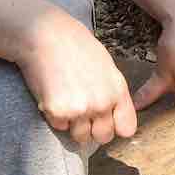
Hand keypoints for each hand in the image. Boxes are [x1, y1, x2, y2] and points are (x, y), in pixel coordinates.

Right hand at [15, 9, 136, 144]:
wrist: (47, 36)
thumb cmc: (77, 48)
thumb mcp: (107, 68)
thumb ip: (114, 93)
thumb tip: (116, 117)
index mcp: (118, 91)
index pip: (127, 129)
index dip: (116, 127)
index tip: (106, 121)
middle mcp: (103, 103)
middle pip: (104, 137)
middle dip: (93, 129)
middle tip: (82, 111)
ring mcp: (81, 109)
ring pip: (80, 137)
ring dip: (73, 124)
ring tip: (67, 99)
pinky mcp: (58, 112)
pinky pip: (59, 127)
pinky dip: (55, 117)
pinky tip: (54, 95)